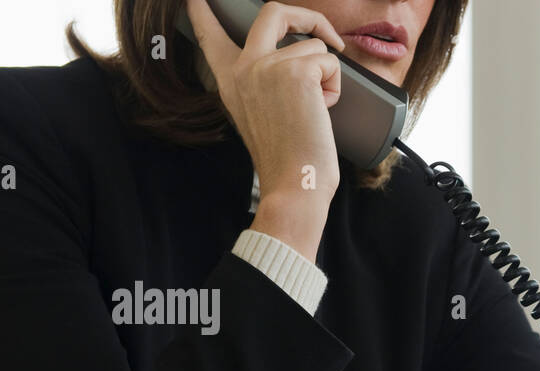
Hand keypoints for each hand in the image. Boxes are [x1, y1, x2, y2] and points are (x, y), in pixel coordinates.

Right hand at [185, 0, 344, 257]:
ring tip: (315, 111)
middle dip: (308, 16)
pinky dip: (335, 86)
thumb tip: (296, 66)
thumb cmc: (285, 159)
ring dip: (326, 77)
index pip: (210, 33)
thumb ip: (263, 86)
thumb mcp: (258, 115)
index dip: (204, 11)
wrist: (293, 184)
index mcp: (229, 79)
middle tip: (327, 37)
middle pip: (273, 11)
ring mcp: (268, 65)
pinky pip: (331, 61)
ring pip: (314, 47)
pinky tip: (322, 111)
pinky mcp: (297, 71)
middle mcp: (244, 66)